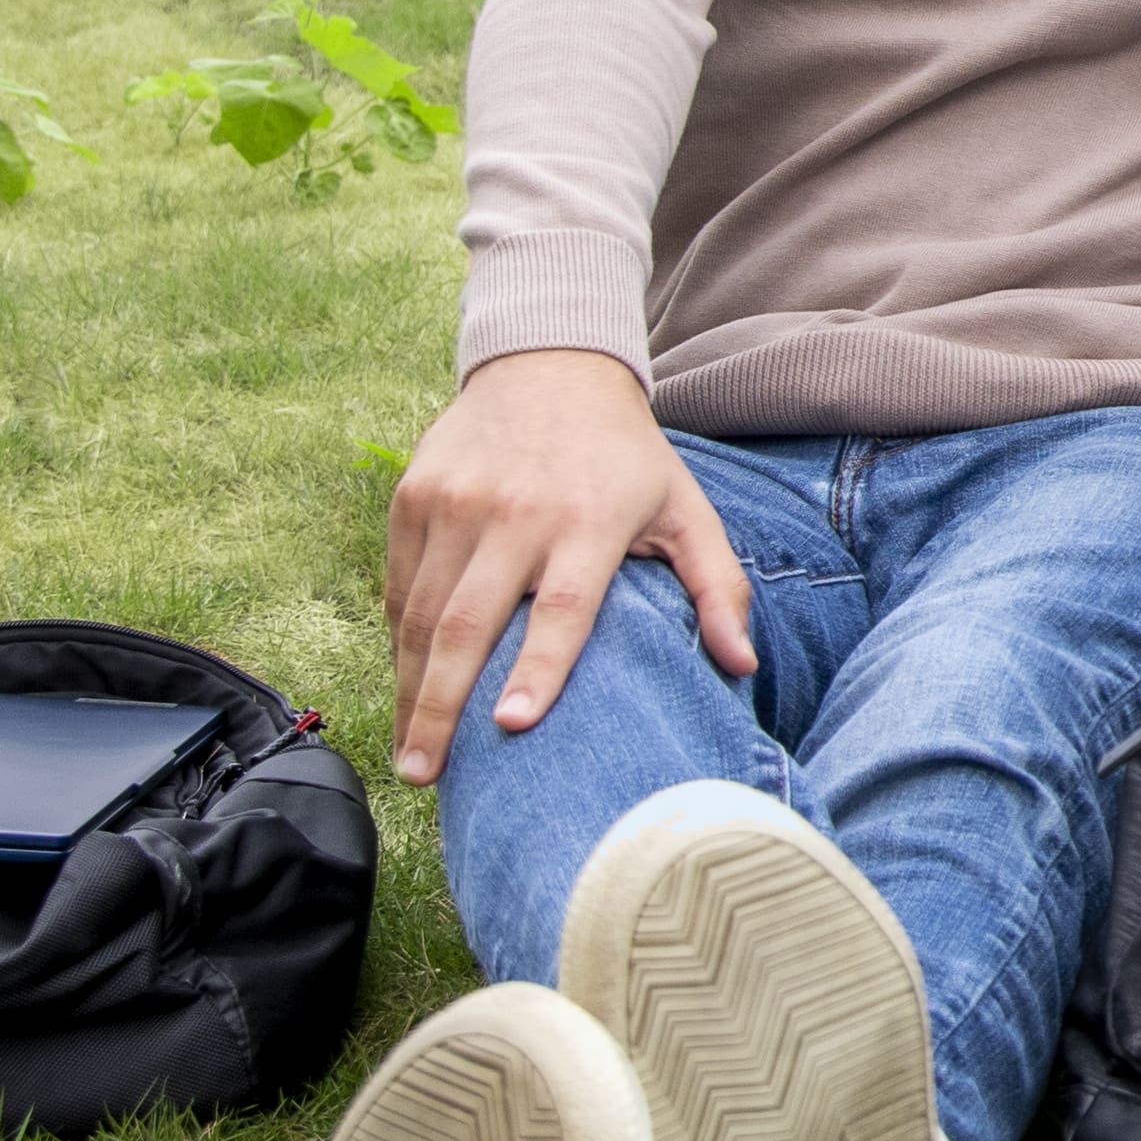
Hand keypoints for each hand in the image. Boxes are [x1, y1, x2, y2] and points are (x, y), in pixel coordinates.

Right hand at [386, 346, 751, 778]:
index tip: (511, 726)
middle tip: (426, 776)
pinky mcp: (415, 496)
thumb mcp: (686, 508)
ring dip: (410, 690)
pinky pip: (400, 586)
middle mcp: (515, 511)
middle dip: (440, 708)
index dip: (538, 668)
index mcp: (589, 519)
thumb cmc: (626, 456)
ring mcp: (456, 502)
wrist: (549, 364)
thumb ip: (719, 586)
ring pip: (421, 613)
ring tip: (412, 757)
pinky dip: (397, 642)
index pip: (561, 606)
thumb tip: (743, 666)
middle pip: (468, 623)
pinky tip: (405, 690)